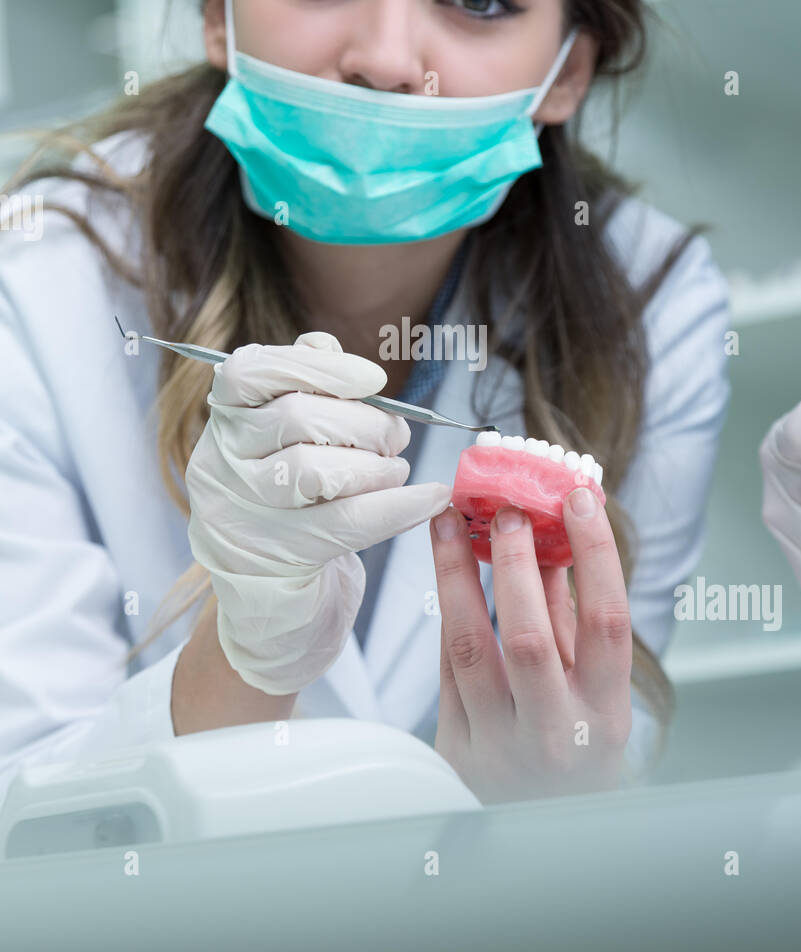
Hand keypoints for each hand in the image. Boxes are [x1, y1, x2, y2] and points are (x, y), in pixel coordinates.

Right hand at [186, 331, 451, 693]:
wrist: (277, 607)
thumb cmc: (293, 511)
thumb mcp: (286, 445)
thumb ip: (301, 388)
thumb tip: (325, 343)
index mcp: (221, 425)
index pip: (248, 373)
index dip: (316, 366)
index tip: (372, 379)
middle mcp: (219, 466)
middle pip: (296, 418)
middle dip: (365, 424)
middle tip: (397, 438)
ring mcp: (241, 517)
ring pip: (316, 470)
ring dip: (377, 467)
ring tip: (397, 472)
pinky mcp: (278, 560)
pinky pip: (346, 522)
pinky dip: (398, 507)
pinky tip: (431, 499)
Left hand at [429, 486, 631, 803]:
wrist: (536, 831)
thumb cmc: (571, 746)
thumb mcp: (591, 692)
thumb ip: (571, 622)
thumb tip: (552, 540)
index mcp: (605, 715)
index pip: (606, 623)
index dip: (594, 554)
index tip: (577, 499)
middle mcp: (555, 735)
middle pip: (530, 635)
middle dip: (513, 561)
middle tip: (505, 509)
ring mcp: (499, 748)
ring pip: (469, 646)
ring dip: (456, 575)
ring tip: (449, 523)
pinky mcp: (455, 750)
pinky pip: (446, 668)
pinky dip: (447, 614)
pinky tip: (443, 572)